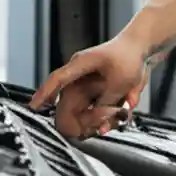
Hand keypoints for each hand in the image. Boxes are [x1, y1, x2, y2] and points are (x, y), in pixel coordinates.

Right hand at [29, 33, 150, 138]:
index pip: (57, 80)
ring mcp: (87, 89)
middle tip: (106, 123)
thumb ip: (107, 102)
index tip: (33, 107)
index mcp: (80, 66)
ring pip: (83, 116)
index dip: (43, 93)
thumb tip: (98, 124)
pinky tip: (124, 111)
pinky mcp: (96, 97)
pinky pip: (96, 116)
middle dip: (87, 121)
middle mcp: (79, 80)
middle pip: (69, 109)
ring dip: (101, 121)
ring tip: (121, 113)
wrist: (143, 50)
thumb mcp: (121, 80)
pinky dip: (109, 118)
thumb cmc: (129, 56)